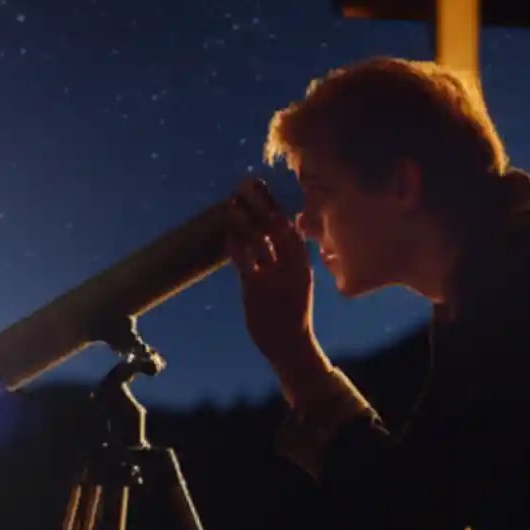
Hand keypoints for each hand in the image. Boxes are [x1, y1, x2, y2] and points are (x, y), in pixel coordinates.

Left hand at [225, 178, 318, 369]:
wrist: (291, 346)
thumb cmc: (291, 315)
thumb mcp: (297, 283)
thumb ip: (289, 259)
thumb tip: (280, 234)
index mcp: (302, 264)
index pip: (289, 226)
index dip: (274, 204)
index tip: (260, 186)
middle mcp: (291, 266)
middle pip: (276, 226)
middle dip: (260, 202)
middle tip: (244, 183)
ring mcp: (275, 277)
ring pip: (259, 240)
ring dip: (244, 219)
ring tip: (231, 203)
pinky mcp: (257, 289)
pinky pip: (245, 262)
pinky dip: (235, 246)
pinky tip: (227, 235)